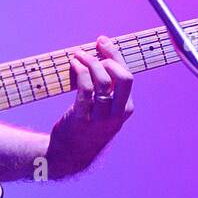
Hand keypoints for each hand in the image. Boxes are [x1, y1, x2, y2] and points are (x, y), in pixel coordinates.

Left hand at [45, 36, 133, 178]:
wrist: (70, 156)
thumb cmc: (86, 126)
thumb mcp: (105, 110)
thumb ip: (107, 88)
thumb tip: (100, 53)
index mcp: (125, 108)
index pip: (127, 76)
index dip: (115, 55)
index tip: (102, 41)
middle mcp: (116, 114)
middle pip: (124, 78)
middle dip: (109, 58)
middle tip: (92, 51)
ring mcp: (100, 118)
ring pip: (103, 82)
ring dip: (90, 63)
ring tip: (78, 55)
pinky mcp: (82, 120)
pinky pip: (85, 91)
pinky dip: (80, 73)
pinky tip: (73, 65)